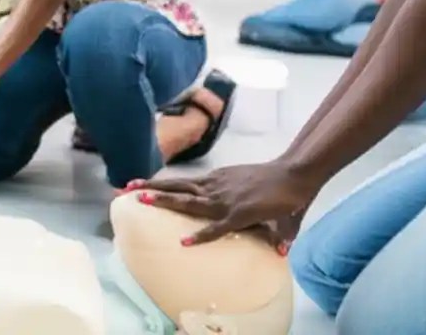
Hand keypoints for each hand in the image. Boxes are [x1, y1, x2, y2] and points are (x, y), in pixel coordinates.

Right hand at [131, 159, 321, 251]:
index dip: (200, 236)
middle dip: (159, 199)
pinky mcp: (219, 175)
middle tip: (134, 197)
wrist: (292, 172)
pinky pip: (192, 180)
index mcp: (238, 214)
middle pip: (185, 200)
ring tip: (132, 185)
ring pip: (181, 185)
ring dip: (156, 186)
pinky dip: (174, 182)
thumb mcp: (288, 224)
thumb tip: (281, 253)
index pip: (215, 228)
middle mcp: (222, 199)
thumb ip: (281, 238)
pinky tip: (159, 184)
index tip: (182, 243)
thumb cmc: (290, 201)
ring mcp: (217, 184)